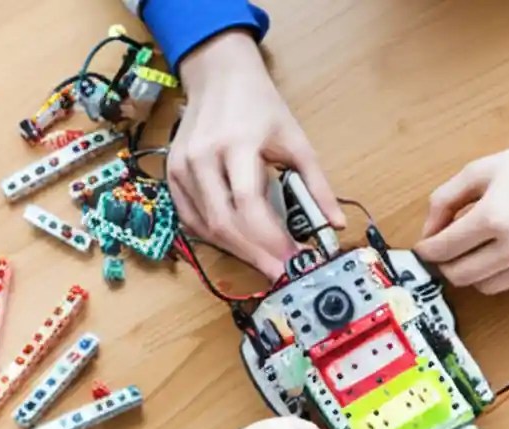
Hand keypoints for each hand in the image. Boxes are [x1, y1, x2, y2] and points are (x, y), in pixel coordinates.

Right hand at [170, 30, 344, 279]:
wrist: (218, 76)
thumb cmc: (259, 105)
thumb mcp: (296, 140)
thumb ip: (317, 184)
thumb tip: (335, 222)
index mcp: (237, 144)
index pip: (249, 204)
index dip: (271, 239)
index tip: (294, 258)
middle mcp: (203, 157)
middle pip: (225, 222)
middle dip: (256, 254)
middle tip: (281, 273)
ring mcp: (182, 166)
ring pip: (206, 226)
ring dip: (237, 251)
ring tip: (264, 264)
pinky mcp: (173, 174)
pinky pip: (191, 219)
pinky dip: (215, 238)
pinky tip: (237, 247)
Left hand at [415, 99, 508, 293]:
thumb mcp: (479, 171)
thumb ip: (444, 200)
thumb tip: (428, 234)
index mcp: (493, 216)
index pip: (444, 249)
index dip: (427, 251)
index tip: (423, 249)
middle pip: (460, 275)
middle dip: (445, 266)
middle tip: (445, 253)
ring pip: (485, 286)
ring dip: (473, 272)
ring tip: (479, 249)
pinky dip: (503, 270)